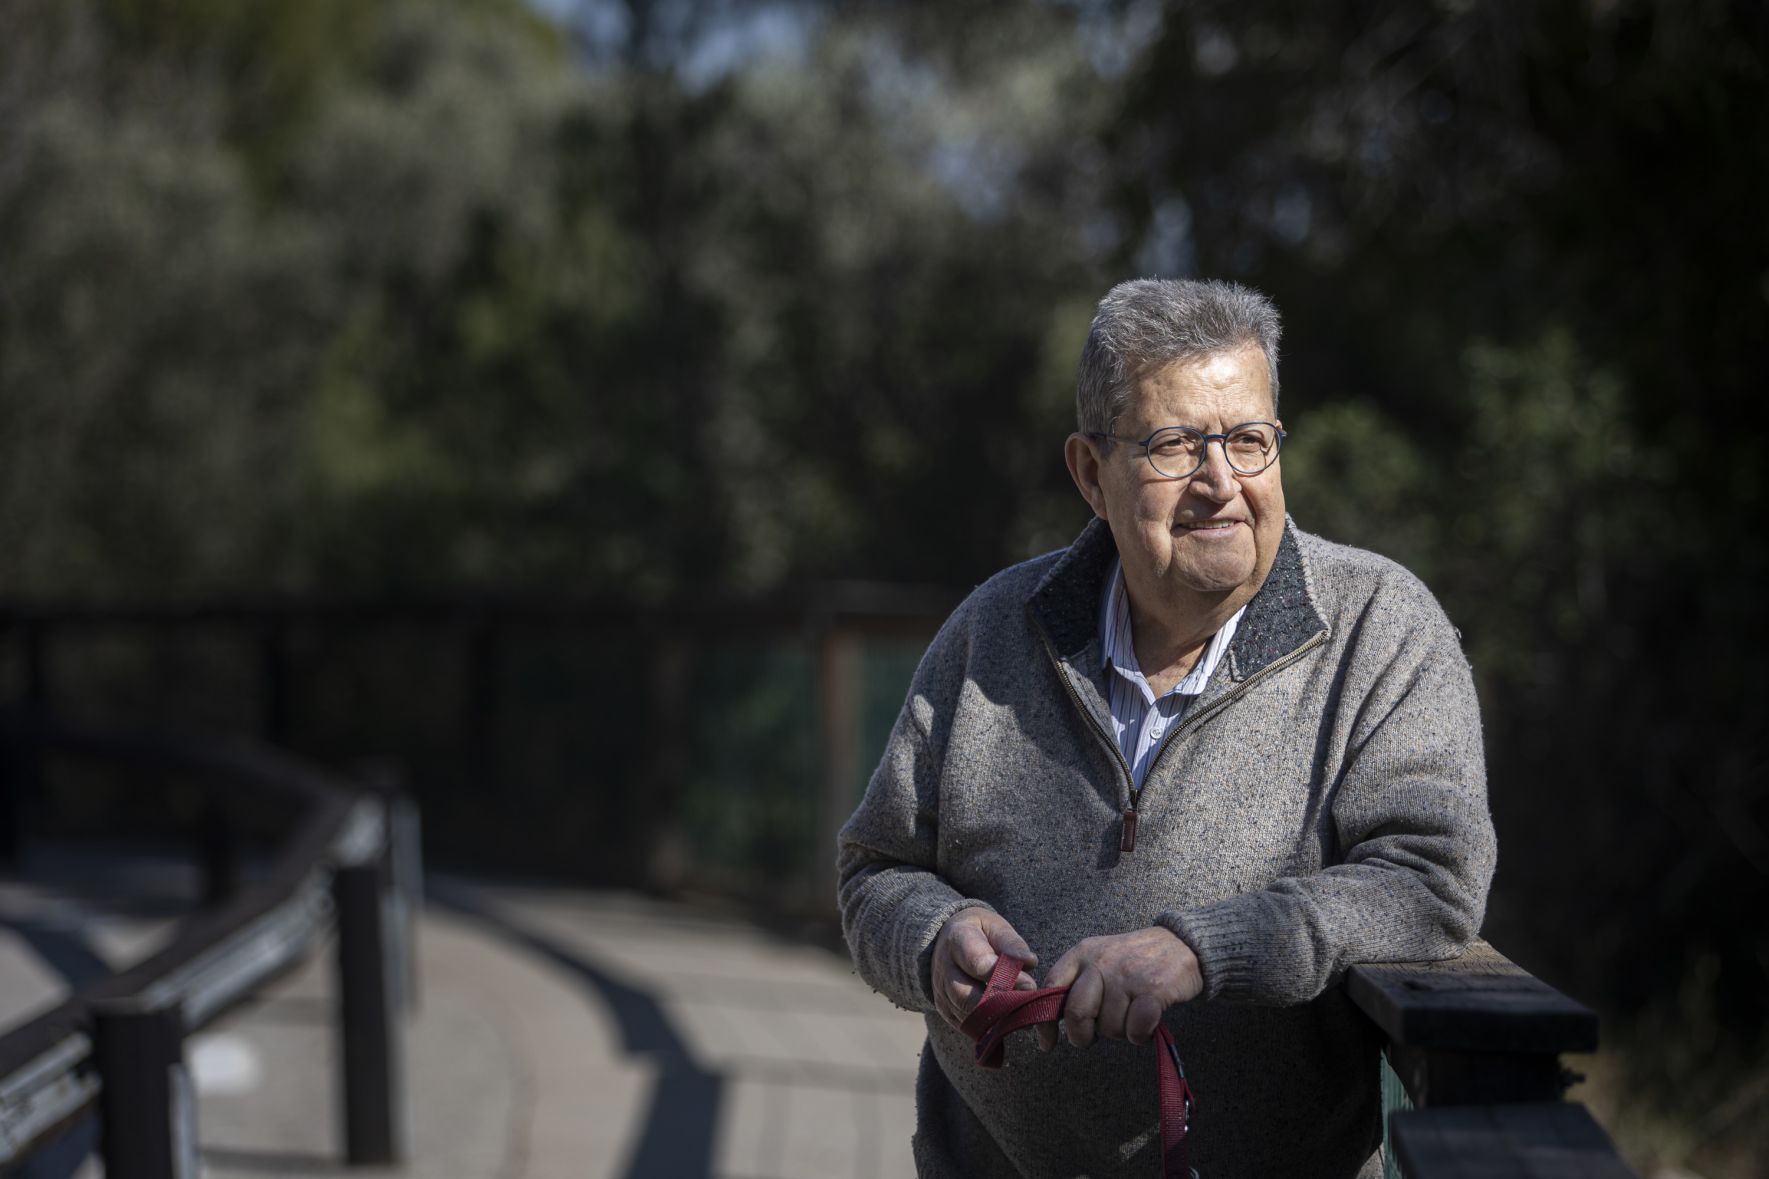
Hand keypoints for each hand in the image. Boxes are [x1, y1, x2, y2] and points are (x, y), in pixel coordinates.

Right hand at [930, 908, 1038, 1030]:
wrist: (949, 941)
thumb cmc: (980, 933)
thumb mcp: (995, 927)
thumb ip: (1011, 943)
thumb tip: (1030, 962)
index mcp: (957, 940)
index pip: (978, 963)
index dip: (1005, 977)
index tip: (1030, 985)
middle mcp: (943, 968)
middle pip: (968, 997)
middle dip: (1000, 1006)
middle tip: (1025, 1007)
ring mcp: (940, 991)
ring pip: (967, 1015)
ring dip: (996, 1020)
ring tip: (1020, 1017)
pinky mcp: (944, 1009)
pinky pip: (966, 1026)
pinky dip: (987, 1028)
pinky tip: (1006, 1023)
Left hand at [1036, 927, 1201, 1050]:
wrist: (1182, 945)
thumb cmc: (1135, 960)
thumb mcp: (1100, 958)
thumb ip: (1077, 983)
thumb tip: (1052, 1022)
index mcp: (1083, 953)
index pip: (1051, 987)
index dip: (1044, 1022)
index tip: (1048, 1044)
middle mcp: (1101, 962)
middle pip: (1076, 1014)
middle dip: (1082, 1036)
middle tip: (1093, 1038)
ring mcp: (1127, 976)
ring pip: (1109, 1028)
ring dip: (1120, 1033)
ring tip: (1131, 1015)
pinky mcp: (1153, 990)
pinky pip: (1135, 1031)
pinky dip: (1140, 1036)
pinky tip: (1147, 1023)